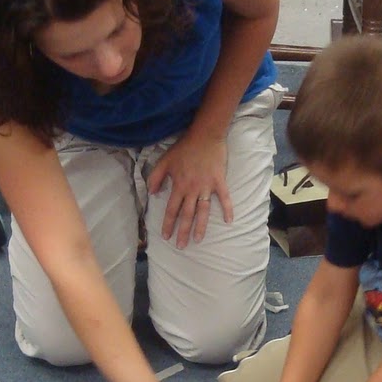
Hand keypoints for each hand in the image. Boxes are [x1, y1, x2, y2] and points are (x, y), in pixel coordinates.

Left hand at [148, 132, 230, 248]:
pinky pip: (224, 198)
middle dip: (182, 232)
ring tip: (198, 240)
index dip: (168, 224)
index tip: (166, 237)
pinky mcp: (219, 181)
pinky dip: (227, 209)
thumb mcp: (164, 161)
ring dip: (200, 226)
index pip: (171, 209)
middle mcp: (192, 189)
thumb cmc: (184, 148)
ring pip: (203, 211)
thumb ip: (155, 177)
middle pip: (186, 215)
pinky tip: (229, 221)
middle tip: (181, 246)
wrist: (205, 135)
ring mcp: (207, 186)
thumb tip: (152, 194)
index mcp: (179, 185)